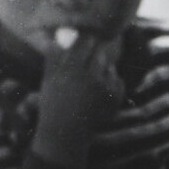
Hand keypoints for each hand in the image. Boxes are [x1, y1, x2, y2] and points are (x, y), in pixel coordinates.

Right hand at [35, 28, 125, 168]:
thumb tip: (58, 37)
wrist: (66, 131)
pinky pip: (118, 80)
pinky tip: (100, 93)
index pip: (85, 41)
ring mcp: (104, 86)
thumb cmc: (54, 102)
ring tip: (92, 81)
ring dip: (104, 69)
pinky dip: (112, 83)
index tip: (88, 37)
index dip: (88, 38)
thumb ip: (54, 56)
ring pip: (110, 66)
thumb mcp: (49, 77)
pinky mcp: (115, 97)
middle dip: (98, 52)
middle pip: (100, 52)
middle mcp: (89, 74)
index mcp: (71, 66)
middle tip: (94, 56)